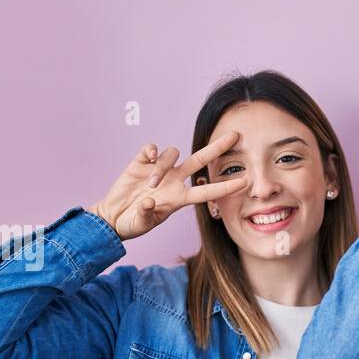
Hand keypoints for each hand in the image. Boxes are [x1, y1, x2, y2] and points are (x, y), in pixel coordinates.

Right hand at [86, 132, 247, 240]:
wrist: (113, 217)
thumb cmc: (133, 223)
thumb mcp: (142, 223)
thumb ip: (147, 214)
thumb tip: (149, 201)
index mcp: (179, 198)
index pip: (207, 191)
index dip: (225, 187)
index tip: (245, 182)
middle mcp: (174, 180)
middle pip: (200, 160)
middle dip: (217, 147)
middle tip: (235, 135)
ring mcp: (159, 170)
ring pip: (172, 153)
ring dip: (163, 166)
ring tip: (150, 185)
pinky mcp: (141, 162)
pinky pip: (152, 149)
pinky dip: (152, 150)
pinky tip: (148, 156)